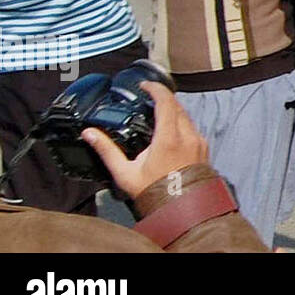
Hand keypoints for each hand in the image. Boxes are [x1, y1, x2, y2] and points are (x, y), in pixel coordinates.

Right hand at [80, 82, 207, 198]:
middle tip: (149, 98)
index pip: (166, 102)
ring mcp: (198, 141)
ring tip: (157, 114)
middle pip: (177, 106)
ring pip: (187, 116)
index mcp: (168, 138)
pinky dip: (181, 123)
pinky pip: (193, 127)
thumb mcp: (125, 172)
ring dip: (173, 111)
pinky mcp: (204, 147)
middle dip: (163, 98)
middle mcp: (187, 136)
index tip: (145, 85)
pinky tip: (170, 131)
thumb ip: (107, 150)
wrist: (180, 208)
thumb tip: (90, 134)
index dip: (155, 89)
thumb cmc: (153, 192)